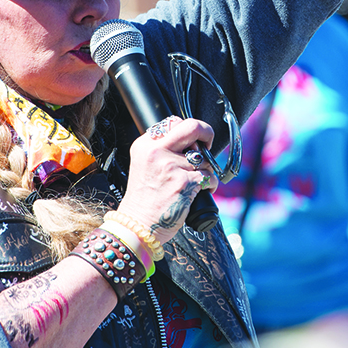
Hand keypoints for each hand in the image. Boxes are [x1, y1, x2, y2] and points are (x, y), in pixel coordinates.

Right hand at [118, 117, 217, 243]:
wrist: (138, 225)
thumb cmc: (144, 199)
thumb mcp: (144, 165)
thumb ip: (161, 150)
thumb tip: (190, 141)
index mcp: (145, 145)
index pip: (173, 122)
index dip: (187, 131)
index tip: (191, 140)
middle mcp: (157, 151)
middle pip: (192, 127)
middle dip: (207, 133)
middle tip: (208, 143)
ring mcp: (171, 166)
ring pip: (204, 157)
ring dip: (206, 169)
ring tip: (194, 181)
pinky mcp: (184, 182)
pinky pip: (209, 176)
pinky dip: (210, 184)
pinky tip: (199, 191)